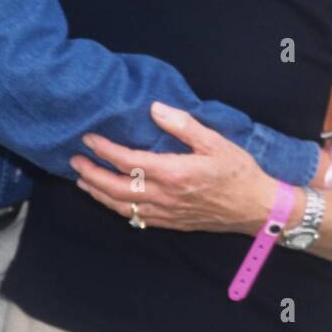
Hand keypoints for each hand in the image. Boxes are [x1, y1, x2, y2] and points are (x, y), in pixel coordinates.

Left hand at [69, 101, 280, 234]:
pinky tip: (108, 200)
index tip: (89, 138)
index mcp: (175, 173)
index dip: (105, 150)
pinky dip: (116, 208)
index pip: (129, 162)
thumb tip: (155, 108)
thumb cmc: (239, 172)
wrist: (257, 209)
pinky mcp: (171, 223)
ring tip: (81, 180)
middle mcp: (166, 196)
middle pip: (117, 188)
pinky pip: (136, 218)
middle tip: (74, 161)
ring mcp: (166, 213)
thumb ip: (183, 125)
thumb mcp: (216, 142)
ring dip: (98, 193)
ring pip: (122, 206)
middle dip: (91, 174)